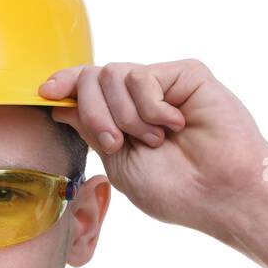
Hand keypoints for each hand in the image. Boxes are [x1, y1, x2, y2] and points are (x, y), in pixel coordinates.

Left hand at [38, 59, 267, 242]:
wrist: (222, 193)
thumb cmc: (178, 191)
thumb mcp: (120, 164)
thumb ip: (92, 129)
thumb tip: (60, 102)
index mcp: (125, 120)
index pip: (86, 89)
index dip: (64, 85)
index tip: (45, 92)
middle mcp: (143, 98)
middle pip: (93, 77)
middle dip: (94, 112)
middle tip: (117, 141)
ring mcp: (165, 83)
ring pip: (112, 74)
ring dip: (126, 116)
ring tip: (155, 140)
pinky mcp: (186, 74)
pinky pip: (142, 77)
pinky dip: (150, 109)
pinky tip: (174, 126)